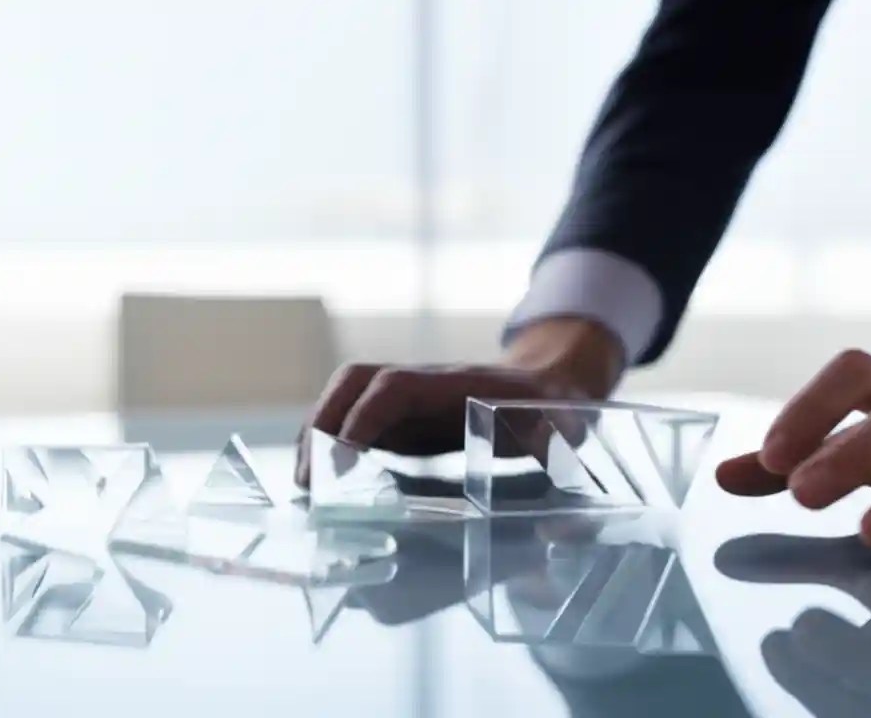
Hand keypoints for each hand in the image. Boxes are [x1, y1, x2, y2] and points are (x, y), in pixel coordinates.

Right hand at [294, 317, 624, 485]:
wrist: (547, 386)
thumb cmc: (553, 408)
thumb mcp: (564, 425)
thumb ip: (556, 443)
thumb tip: (551, 477)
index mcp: (454, 383)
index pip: (395, 386)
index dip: (364, 416)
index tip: (342, 457)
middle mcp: (420, 383)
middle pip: (354, 383)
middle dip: (322, 423)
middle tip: (306, 480)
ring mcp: (406, 399)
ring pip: (345, 399)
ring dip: (317, 433)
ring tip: (305, 487)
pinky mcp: (400, 419)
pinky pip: (354, 421)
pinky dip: (330, 445)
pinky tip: (324, 484)